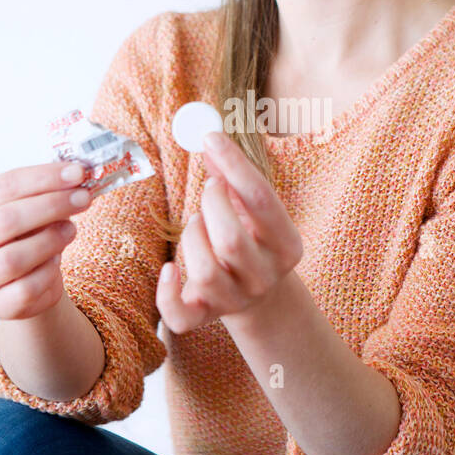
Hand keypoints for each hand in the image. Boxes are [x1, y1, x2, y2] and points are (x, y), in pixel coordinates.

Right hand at [0, 159, 94, 319]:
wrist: (29, 281)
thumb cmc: (29, 235)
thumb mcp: (35, 208)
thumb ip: (49, 191)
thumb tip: (77, 174)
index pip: (4, 186)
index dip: (44, 178)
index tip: (77, 173)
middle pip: (6, 220)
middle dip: (52, 205)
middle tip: (83, 198)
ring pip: (13, 259)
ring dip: (51, 240)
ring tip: (71, 230)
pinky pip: (26, 289)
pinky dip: (49, 272)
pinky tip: (56, 261)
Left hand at [156, 131, 302, 334]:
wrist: (259, 298)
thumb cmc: (252, 238)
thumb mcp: (252, 210)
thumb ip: (232, 177)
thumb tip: (209, 138)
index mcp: (287, 246)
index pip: (263, 201)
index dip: (235, 165)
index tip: (211, 136)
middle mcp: (265, 277)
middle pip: (231, 241)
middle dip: (211, 205)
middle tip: (209, 189)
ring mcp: (236, 300)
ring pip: (205, 272)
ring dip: (192, 236)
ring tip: (196, 224)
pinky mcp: (205, 318)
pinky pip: (180, 317)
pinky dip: (166, 292)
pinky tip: (169, 269)